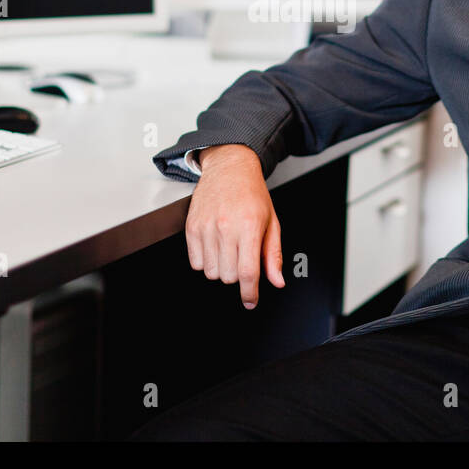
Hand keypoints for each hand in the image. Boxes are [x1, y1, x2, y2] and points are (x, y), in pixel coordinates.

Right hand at [184, 144, 285, 309]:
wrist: (229, 167)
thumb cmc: (252, 193)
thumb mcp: (272, 222)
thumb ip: (273, 254)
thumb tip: (277, 281)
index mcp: (250, 226)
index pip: (248, 272)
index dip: (249, 293)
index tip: (250, 301)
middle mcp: (227, 227)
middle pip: (228, 276)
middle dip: (237, 275)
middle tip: (242, 257)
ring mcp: (207, 227)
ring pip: (211, 272)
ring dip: (221, 268)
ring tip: (228, 249)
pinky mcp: (192, 226)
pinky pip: (195, 262)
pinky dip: (205, 261)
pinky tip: (214, 246)